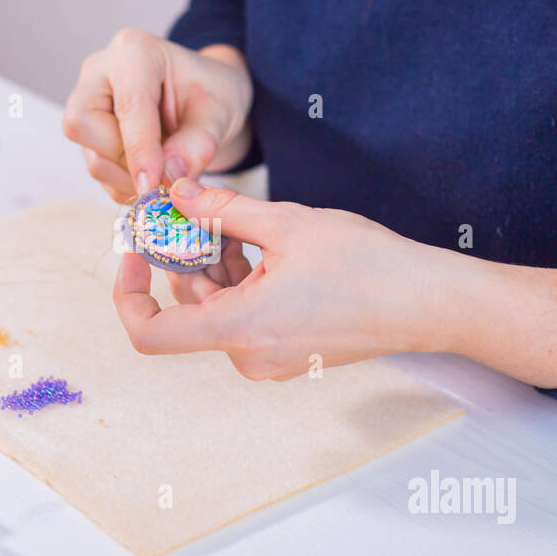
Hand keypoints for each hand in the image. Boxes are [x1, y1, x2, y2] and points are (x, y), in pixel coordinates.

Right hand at [62, 29, 252, 201]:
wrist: (204, 100)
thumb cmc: (211, 94)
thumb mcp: (220, 113)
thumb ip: (198, 145)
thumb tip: (169, 178)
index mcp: (135, 52)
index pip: (127, 104)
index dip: (139, 148)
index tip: (154, 184)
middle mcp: (100, 74)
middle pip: (82, 126)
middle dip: (125, 159)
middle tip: (164, 171)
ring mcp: (89, 104)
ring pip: (91, 156)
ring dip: (129, 179)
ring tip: (166, 172)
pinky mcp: (89, 135)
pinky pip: (100, 172)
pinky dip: (127, 185)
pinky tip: (153, 173)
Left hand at [113, 179, 556, 387]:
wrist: (429, 302)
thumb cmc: (366, 264)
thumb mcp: (287, 223)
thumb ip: (222, 210)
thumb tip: (177, 194)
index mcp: (238, 329)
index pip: (149, 333)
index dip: (127, 294)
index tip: (132, 254)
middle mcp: (247, 356)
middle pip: (186, 309)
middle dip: (180, 259)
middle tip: (188, 210)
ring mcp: (269, 361)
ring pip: (216, 311)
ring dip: (213, 267)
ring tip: (233, 221)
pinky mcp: (289, 355)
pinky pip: (244, 319)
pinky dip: (240, 283)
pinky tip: (260, 246)